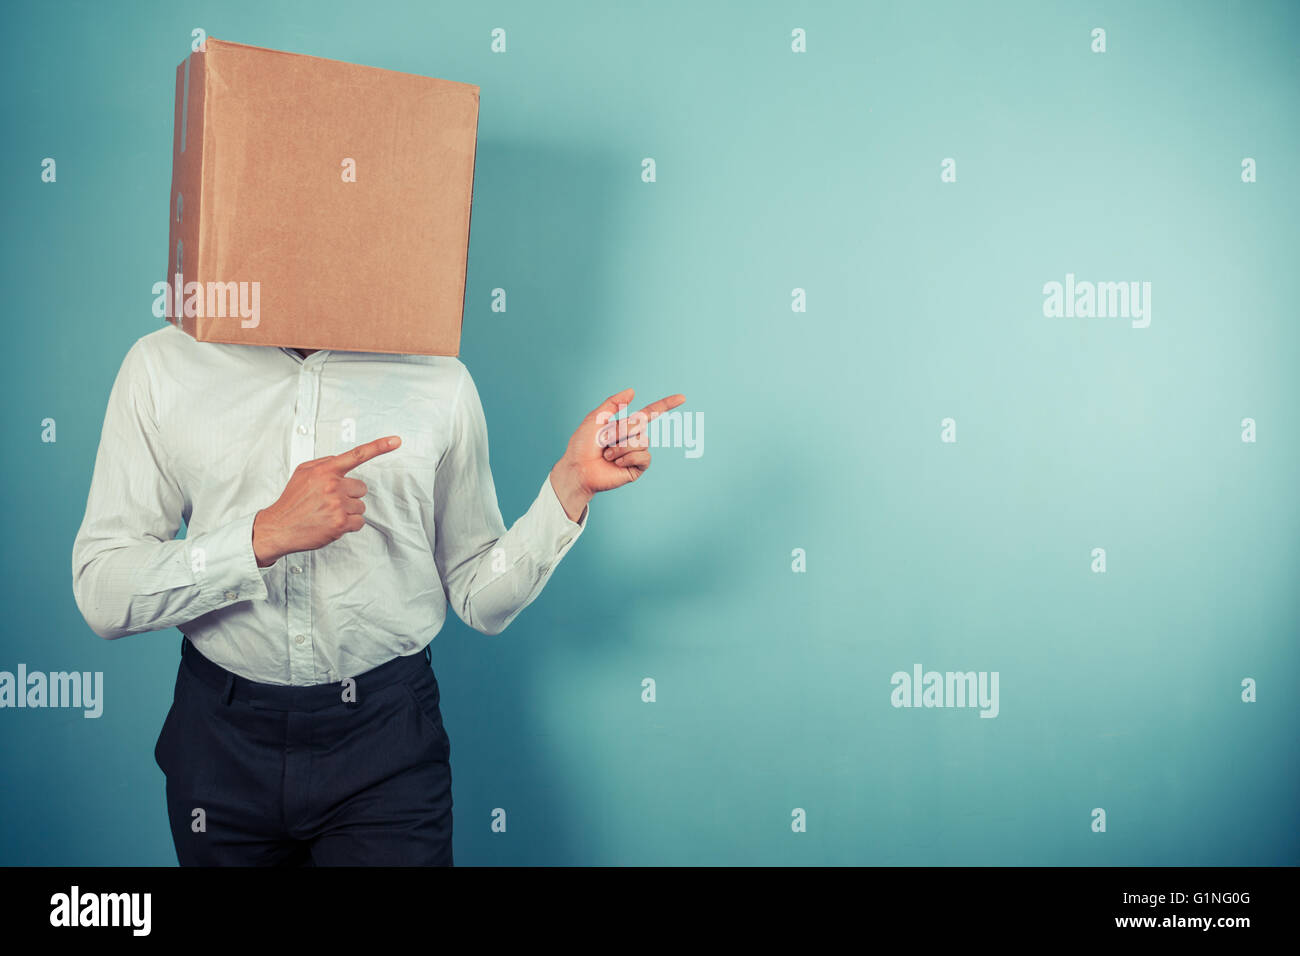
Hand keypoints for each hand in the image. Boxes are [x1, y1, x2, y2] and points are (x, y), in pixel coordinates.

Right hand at [252, 436, 401, 566]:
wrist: (279, 527)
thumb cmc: (292, 501)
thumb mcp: (302, 473)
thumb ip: (324, 463)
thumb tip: (341, 460)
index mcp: (324, 470)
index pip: (357, 455)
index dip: (379, 447)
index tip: (395, 441)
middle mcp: (333, 485)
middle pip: (361, 488)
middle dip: (350, 495)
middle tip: (331, 502)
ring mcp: (337, 504)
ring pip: (360, 506)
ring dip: (348, 511)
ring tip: (328, 513)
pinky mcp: (340, 523)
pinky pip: (359, 522)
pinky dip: (349, 525)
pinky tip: (333, 523)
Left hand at [549, 388, 685, 520]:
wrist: (578, 468)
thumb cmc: (582, 445)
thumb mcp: (595, 418)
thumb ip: (613, 403)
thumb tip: (632, 391)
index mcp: (626, 425)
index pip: (651, 413)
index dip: (666, 405)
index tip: (682, 398)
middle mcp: (634, 438)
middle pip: (640, 425)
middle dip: (619, 431)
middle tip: (603, 442)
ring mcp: (636, 454)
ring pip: (641, 441)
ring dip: (620, 447)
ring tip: (606, 455)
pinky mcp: (637, 468)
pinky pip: (643, 457)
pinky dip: (628, 458)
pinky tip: (617, 464)